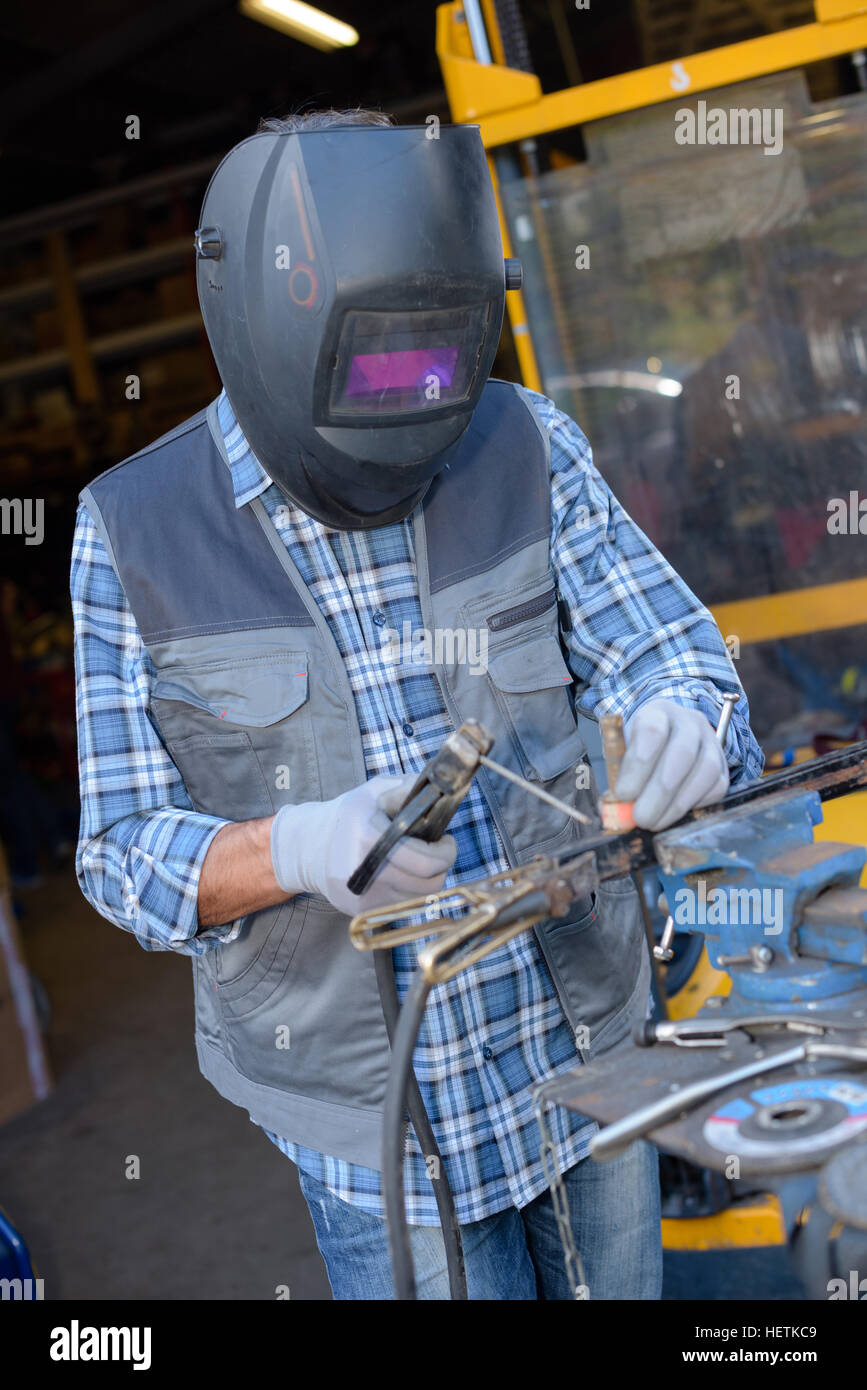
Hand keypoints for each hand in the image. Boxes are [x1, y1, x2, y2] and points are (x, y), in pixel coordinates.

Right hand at [270, 773, 457, 916]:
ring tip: (416, 861)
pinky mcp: (361, 910)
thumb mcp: (374, 791)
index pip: (424, 861)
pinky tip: (399, 874)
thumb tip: (438, 794)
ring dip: (426, 880)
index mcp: (368, 836)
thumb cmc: (348, 816)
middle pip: (428, 884)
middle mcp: (364, 871)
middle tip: (436, 851)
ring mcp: (362, 895)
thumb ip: (408, 788)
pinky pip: (402, 905)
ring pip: (419, 898)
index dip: (445, 852)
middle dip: (441, 866)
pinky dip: (408, 891)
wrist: (307, 847)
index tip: (446, 840)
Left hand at [614, 698, 728, 830]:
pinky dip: (694, 805)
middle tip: (641, 818)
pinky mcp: (723, 765)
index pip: (652, 731)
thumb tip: (619, 810)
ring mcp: (711, 742)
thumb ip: (620, 776)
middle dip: (659, 793)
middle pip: (681, 754)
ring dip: (678, 804)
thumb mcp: (622, 752)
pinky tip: (673, 812)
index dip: (638, 765)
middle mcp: (689, 722)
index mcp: (658, 712)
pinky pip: (716, 787)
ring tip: (655, 822)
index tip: (623, 794)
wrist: (667, 740)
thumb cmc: (639, 749)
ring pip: (705, 771)